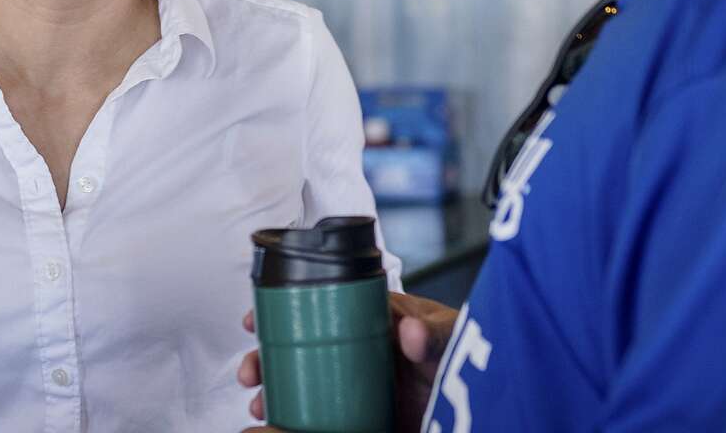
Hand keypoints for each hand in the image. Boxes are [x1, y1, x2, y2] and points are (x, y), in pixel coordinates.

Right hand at [237, 293, 458, 432]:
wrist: (475, 411)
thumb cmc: (467, 362)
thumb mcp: (454, 340)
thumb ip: (436, 334)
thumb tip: (410, 332)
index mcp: (374, 318)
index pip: (320, 304)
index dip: (284, 309)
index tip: (256, 318)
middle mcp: (359, 350)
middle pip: (301, 346)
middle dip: (267, 357)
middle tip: (250, 371)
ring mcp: (357, 386)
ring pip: (304, 383)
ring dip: (275, 390)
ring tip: (259, 403)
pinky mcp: (357, 418)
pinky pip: (318, 417)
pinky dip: (293, 421)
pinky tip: (276, 424)